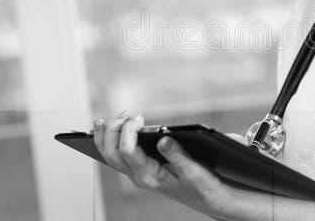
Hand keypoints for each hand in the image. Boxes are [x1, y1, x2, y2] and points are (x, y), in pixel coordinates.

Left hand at [92, 111, 233, 217]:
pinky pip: (118, 157)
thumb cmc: (202, 186)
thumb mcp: (193, 170)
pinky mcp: (141, 170)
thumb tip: (164, 139)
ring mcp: (138, 174)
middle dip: (113, 130)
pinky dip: (111, 142)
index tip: (140, 117)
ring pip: (110, 156)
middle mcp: (139, 176)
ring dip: (107, 136)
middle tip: (127, 114)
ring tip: (111, 118)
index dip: (128, 130)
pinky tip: (113, 130)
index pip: (127, 150)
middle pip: (111, 153)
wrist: (207, 199)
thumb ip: (177, 155)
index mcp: (150, 176)